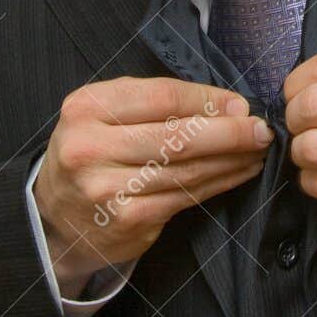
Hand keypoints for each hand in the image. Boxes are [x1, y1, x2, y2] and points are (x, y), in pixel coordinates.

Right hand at [33, 76, 274, 293]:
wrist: (55, 216)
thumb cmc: (92, 151)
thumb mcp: (106, 112)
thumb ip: (156, 102)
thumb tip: (227, 105)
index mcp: (88, 107)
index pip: (162, 96)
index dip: (207, 100)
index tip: (240, 104)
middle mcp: (92, 147)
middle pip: (177, 136)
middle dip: (229, 132)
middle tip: (261, 129)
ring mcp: (108, 188)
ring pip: (186, 170)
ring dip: (230, 160)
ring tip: (256, 150)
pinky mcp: (128, 220)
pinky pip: (185, 197)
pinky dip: (217, 183)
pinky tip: (237, 173)